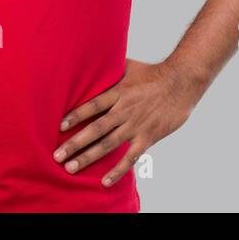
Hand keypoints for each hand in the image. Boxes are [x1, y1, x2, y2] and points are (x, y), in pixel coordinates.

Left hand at [53, 58, 202, 187]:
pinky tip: (105, 182)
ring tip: (71, 168)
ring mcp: (136, 125)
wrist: (182, 83)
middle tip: (57, 156)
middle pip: (96, 129)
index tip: (59, 126)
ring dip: (88, 157)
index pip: (92, 105)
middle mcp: (124, 111)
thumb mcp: (129, 66)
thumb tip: (91, 57)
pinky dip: (118, 171)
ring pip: (108, 145)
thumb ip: (110, 68)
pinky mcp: (148, 137)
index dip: (75, 115)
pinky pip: (131, 157)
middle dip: (75, 143)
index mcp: (118, 92)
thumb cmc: (154, 73)